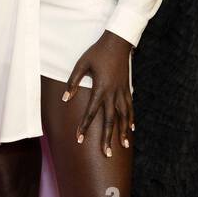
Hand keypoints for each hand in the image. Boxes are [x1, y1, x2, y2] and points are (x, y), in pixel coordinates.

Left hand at [61, 30, 133, 155]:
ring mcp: (122, 92)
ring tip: (124, 145)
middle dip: (108, 138)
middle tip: (107, 154)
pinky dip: (131, 119)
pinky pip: (130, 107)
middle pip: (110, 120)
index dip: (84, 126)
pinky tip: (132, 129)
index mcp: (100, 88)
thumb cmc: (97, 53)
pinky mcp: (127, 89)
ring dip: (123, 132)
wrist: (118, 42)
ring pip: (123, 116)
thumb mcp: (81, 64)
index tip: (79, 139)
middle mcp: (113, 93)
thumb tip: (65, 98)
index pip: (91, 112)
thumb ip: (73, 82)